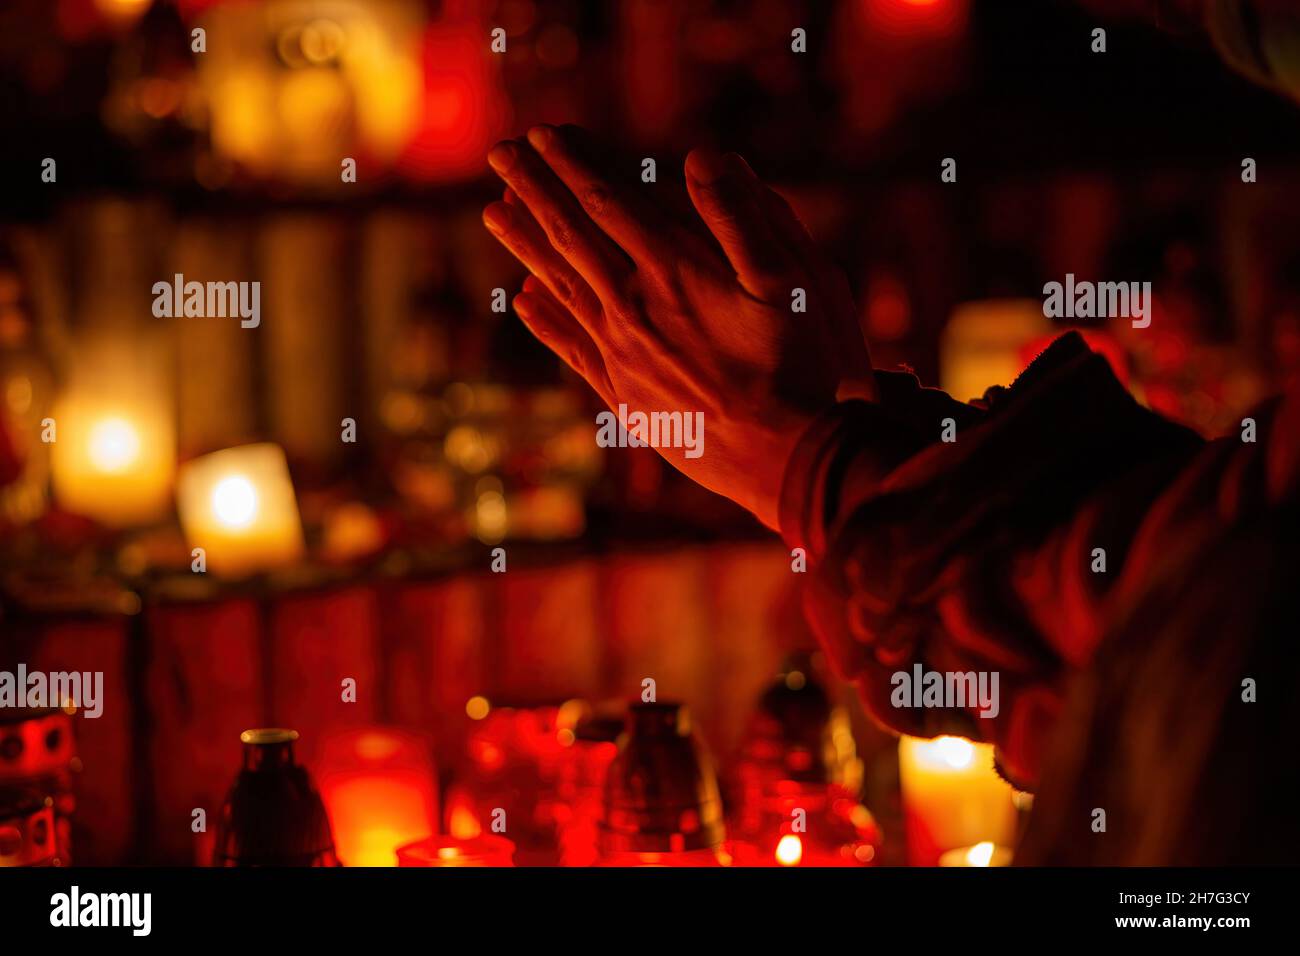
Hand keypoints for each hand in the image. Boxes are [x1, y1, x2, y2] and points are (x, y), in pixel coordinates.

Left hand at [482, 124, 873, 528]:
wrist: (792, 461)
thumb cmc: (807, 365)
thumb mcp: (795, 279)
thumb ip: (745, 216)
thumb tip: (701, 156)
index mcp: (677, 273)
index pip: (611, 202)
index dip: (574, 163)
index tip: (542, 133)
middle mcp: (637, 310)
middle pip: (572, 236)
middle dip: (534, 188)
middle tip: (499, 152)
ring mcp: (624, 356)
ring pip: (561, 286)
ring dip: (525, 244)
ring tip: (492, 211)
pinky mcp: (625, 396)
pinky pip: (571, 348)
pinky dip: (544, 318)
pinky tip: (523, 297)